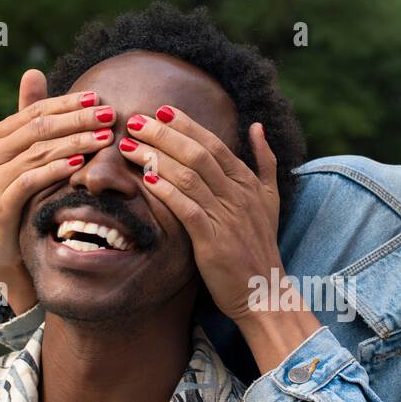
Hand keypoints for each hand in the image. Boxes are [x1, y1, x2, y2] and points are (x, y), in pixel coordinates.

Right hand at [0, 69, 115, 312]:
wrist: (5, 246)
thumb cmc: (23, 196)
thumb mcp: (29, 156)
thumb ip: (32, 117)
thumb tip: (33, 70)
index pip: (38, 111)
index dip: (69, 103)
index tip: (100, 98)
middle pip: (39, 128)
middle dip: (77, 120)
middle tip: (108, 115)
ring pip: (37, 151)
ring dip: (74, 142)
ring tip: (103, 138)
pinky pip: (29, 180)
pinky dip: (55, 169)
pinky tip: (79, 164)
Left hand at [119, 107, 320, 371]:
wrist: (265, 291)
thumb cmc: (260, 247)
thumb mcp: (270, 200)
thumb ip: (265, 162)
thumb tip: (257, 125)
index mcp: (248, 183)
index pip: (214, 144)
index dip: (186, 124)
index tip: (160, 110)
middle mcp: (238, 195)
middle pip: (198, 154)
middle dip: (164, 134)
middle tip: (136, 120)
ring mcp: (226, 217)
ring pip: (190, 177)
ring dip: (157, 157)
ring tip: (130, 145)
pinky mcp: (213, 241)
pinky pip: (187, 208)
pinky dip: (167, 191)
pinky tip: (146, 179)